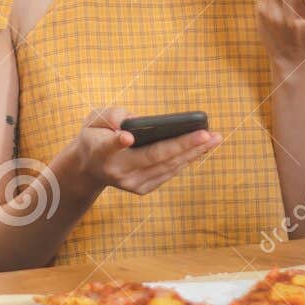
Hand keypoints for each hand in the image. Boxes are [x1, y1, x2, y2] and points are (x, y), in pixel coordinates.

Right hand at [60, 107, 221, 196]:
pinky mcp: (142, 189)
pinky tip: (203, 148)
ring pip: (167, 167)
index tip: (126, 137)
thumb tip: (131, 122)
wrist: (89, 167)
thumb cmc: (96, 135)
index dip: (118, 142)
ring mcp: (131, 183)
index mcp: (100, 151)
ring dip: (193, 153)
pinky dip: (186, 159)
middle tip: (207, 134)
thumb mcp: (93, 119)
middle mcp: (117, 171)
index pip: (109, 147)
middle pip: (153, 157)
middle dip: (182, 145)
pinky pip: (169, 172)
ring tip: (215, 138)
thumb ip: (109, 115)